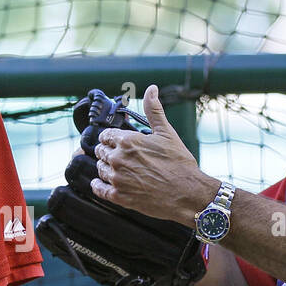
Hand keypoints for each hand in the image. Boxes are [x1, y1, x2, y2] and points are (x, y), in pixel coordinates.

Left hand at [91, 84, 212, 223]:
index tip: (115, 141)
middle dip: (108, 152)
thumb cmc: (179, 163)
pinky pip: (98, 189)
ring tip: (119, 170)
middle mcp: (118, 158)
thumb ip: (154, 110)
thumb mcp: (167, 133)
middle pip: (100, 152)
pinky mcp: (118, 196)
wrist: (187, 193)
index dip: (111, 138)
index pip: (105, 135)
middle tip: (120, 156)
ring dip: (106, 168)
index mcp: (128, 141)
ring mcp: (117, 178)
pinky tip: (104, 184)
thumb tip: (151, 89)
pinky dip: (99, 185)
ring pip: (99, 169)